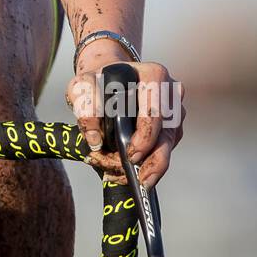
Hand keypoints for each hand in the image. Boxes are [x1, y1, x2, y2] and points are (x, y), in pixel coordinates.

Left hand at [66, 57, 184, 188]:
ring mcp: (174, 113)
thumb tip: (95, 140)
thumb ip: (85, 107)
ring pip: (167, 147)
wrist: (106, 81)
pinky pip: (162, 152)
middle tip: (138, 180)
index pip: (155, 111)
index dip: (145, 137)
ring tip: (120, 175)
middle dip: (153, 161)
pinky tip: (124, 171)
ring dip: (146, 166)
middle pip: (167, 134)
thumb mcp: (82, 87)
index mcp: (154, 76)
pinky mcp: (172, 130)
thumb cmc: (96, 82)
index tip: (131, 155)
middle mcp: (171, 94)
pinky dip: (145, 165)